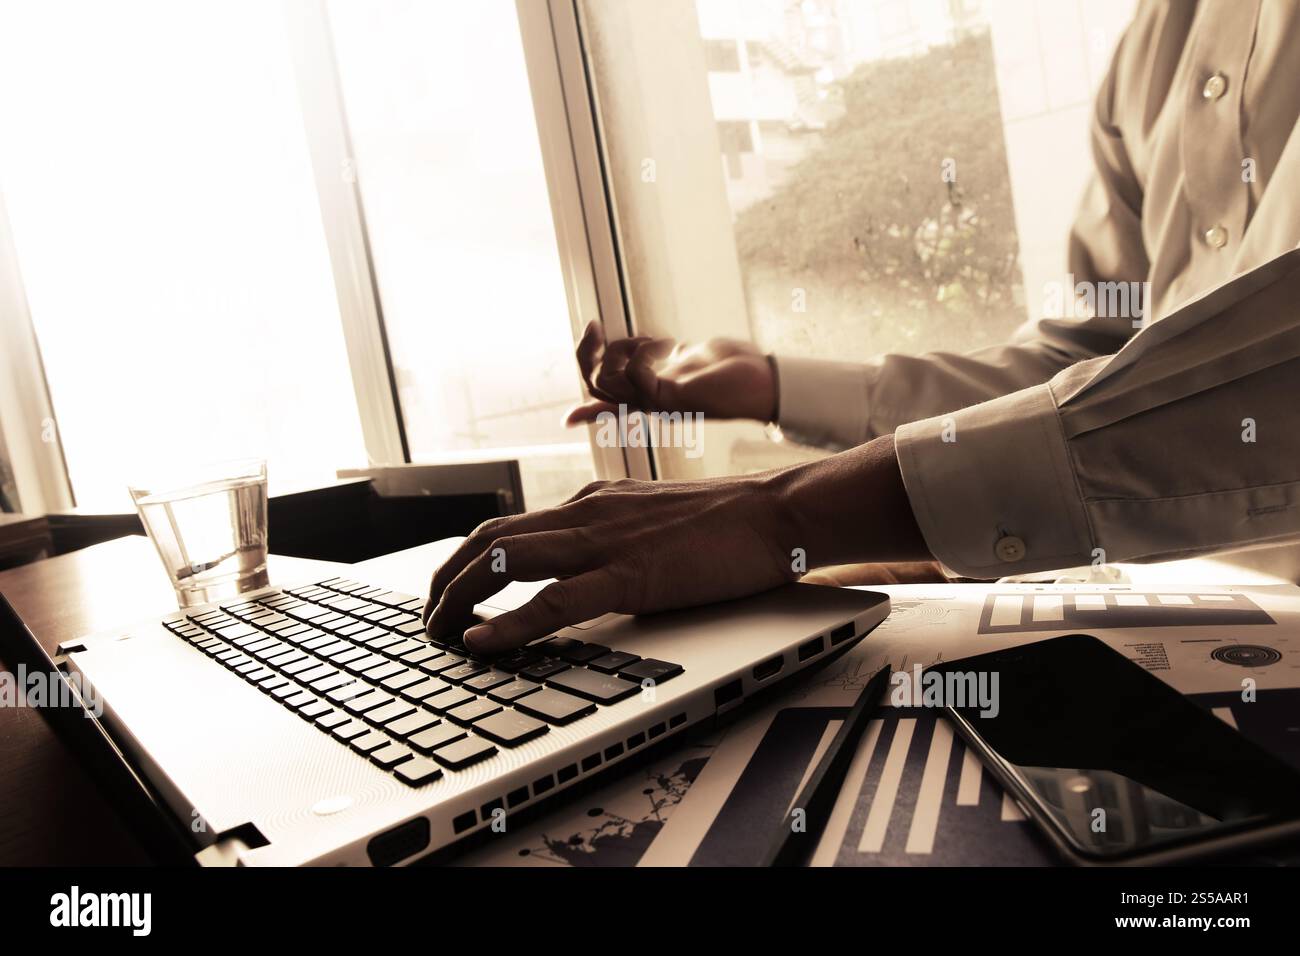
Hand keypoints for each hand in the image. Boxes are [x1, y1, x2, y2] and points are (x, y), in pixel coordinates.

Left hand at [423, 435, 929, 654]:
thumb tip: (583, 567)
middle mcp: (586, 513)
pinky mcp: (630, 575)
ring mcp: (604, 541)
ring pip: (506, 561)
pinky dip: (510, 623)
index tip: (450, 590)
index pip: (509, 525)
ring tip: (437, 632)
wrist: (776, 514)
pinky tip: (483, 641)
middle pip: (489, 538)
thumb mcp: (651, 521)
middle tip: (429, 617)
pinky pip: (554, 601)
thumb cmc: (726, 523)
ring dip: (461, 597)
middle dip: (447, 578)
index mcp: (592, 502)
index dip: (467, 558)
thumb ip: (612, 536)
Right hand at [565, 320, 776, 424]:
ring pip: (607, 383)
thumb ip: (670, 355)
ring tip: (651, 339)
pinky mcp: (671, 398)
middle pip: (596, 387)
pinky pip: (635, 376)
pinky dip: (643, 353)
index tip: (565, 421)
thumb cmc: (733, 368)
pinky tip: (668, 343)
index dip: (586, 412)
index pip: (609, 406)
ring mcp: (658, 403)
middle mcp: (650, 403)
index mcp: (651, 395)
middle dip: (586, 354)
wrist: (763, 380)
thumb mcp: (693, 356)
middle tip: (594, 325)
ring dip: (619, 349)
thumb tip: (660, 345)